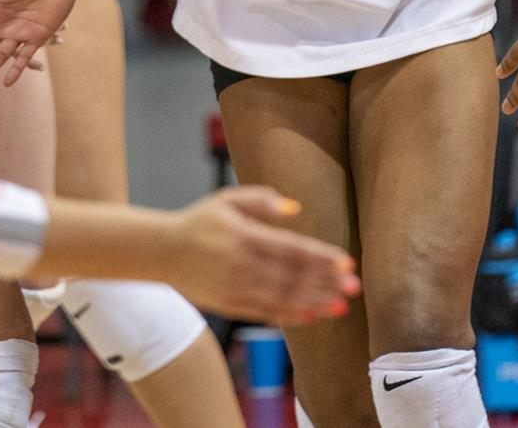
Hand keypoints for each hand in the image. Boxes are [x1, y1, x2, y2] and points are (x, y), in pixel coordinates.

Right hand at [164, 187, 359, 326]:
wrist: (162, 251)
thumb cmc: (199, 221)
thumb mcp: (227, 200)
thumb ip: (261, 201)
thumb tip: (295, 208)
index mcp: (245, 235)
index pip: (292, 248)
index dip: (321, 257)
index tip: (346, 262)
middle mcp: (242, 264)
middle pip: (292, 276)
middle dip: (326, 281)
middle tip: (355, 286)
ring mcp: (236, 287)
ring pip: (283, 297)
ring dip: (315, 301)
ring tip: (341, 305)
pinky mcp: (231, 304)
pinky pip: (266, 313)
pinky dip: (291, 315)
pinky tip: (313, 316)